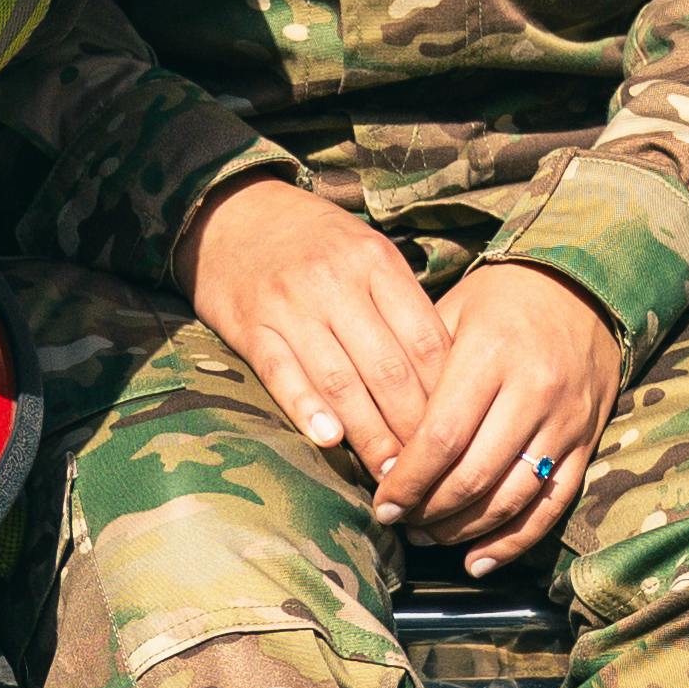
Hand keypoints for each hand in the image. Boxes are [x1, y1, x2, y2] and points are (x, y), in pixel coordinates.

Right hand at [186, 180, 452, 481]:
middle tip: (427, 472)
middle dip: (412, 428)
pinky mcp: (249, 325)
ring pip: (341, 380)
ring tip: (388, 474)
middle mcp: (336, 282)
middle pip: (389, 369)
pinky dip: (306, 408)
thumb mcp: (365, 252)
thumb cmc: (312, 242)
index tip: (458, 436)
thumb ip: (399, 305)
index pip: (426, 341)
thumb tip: (444, 375)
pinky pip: (282, 373)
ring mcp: (290, 304)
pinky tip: (328, 439)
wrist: (230, 212)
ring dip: (369, 434)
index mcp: (376, 262)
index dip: (445, 397)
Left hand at [371, 266, 622, 567]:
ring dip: (464, 529)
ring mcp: (565, 421)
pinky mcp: (586, 442)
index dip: (407, 480)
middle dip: (429, 510)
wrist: (585, 287)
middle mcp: (533, 391)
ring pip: (510, 498)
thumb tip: (373, 434)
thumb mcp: (454, 312)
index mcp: (491, 355)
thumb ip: (418, 369)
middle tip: (399, 522)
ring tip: (429, 536)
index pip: (441, 437)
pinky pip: (551, 506)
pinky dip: (513, 541)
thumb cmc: (502, 300)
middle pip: (474, 475)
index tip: (382, 502)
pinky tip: (478, 559)